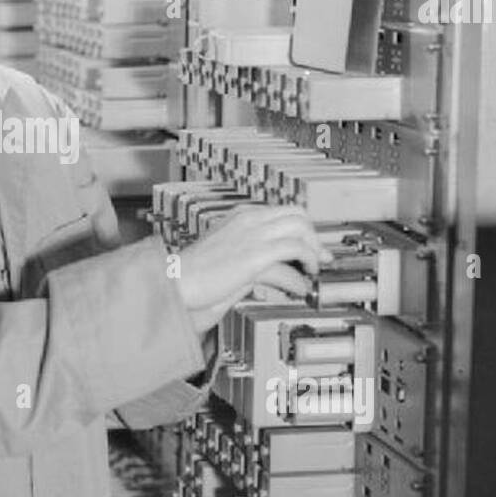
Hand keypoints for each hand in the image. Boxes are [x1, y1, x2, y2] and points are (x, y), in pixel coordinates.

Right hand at [173, 203, 331, 334]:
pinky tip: (300, 285)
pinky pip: (294, 254)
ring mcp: (253, 235)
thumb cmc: (194, 273)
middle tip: (319, 258)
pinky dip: (302, 271)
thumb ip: (247, 253)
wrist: (177, 280)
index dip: (302, 229)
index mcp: (240, 216)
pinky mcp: (255, 255)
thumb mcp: (224, 253)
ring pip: (301, 231)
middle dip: (313, 237)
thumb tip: (270, 269)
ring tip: (311, 271)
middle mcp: (249, 219)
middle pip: (298, 215)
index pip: (283, 211)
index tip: (311, 247)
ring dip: (312, 252)